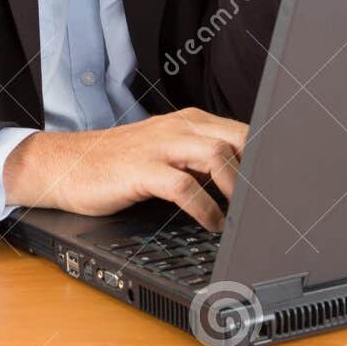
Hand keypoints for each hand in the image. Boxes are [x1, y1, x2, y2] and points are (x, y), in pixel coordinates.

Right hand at [1, 108, 246, 231]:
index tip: (281, 187)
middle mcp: (178, 127)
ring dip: (237, 188)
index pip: (243, 131)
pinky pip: (183, 185)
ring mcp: (159, 145)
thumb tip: (243, 187)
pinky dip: (205, 207)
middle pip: (237, 139)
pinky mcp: (140, 169)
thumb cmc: (117, 164)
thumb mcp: (166, 156)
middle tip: (266, 206)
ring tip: (244, 216)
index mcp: (189, 122)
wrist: (64, 164)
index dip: (267, 158)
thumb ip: (200, 163)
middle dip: (258, 173)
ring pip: (216, 155)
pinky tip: (212, 223)